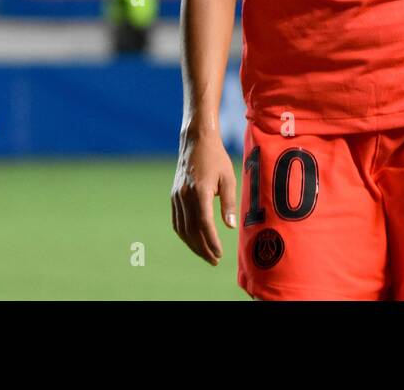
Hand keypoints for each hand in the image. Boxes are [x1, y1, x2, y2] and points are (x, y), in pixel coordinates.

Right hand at [171, 129, 238, 264]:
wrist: (196, 141)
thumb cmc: (216, 158)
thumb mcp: (228, 178)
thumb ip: (229, 203)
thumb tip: (230, 227)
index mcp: (200, 191)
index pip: (204, 223)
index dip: (211, 241)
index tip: (219, 253)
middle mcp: (185, 195)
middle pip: (192, 230)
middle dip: (203, 248)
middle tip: (214, 260)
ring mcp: (176, 196)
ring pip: (182, 228)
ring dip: (193, 244)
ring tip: (206, 255)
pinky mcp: (174, 196)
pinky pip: (177, 221)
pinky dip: (185, 234)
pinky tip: (194, 241)